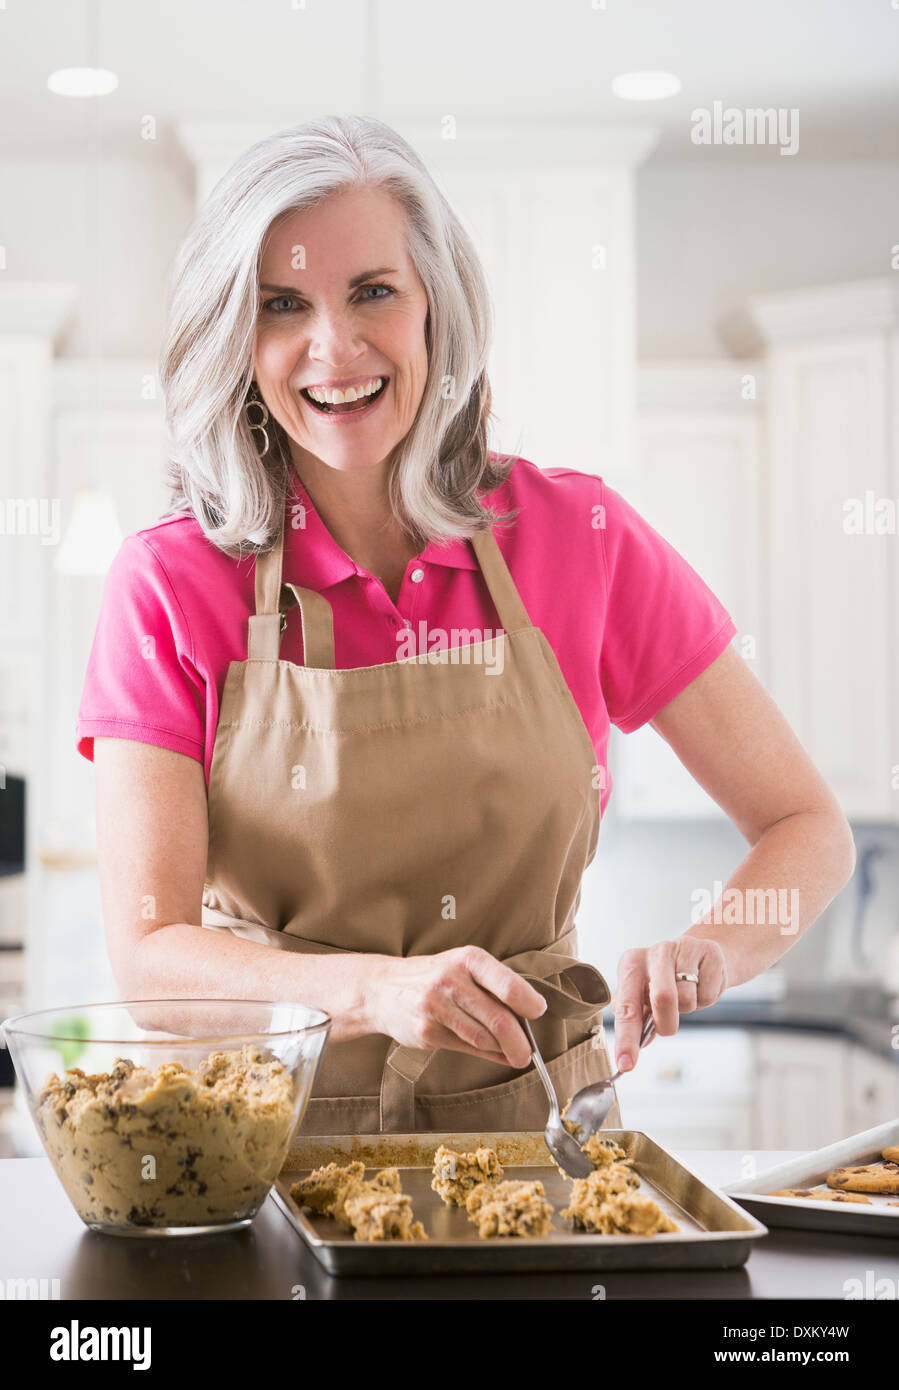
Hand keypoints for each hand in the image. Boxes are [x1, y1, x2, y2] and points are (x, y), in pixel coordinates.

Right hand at [368, 946, 547, 1068]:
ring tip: (513, 1053)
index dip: (529, 1003)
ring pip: (483, 1038)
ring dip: (503, 1050)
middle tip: (528, 1054)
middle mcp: (452, 980)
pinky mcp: (427, 1032)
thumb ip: (493, 987)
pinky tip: (495, 1054)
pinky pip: (467, 1049)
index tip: (538, 1013)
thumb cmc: (434, 976)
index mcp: (468, 959)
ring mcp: (437, 1007)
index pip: (509, 985)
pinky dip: (487, 1056)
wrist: (382, 988)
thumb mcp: (462, 967)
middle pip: (498, 1019)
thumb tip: (530, 1017)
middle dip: (520, 1042)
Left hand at [611, 938, 727, 1072]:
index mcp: (631, 964)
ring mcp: (683, 947)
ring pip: (687, 999)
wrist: (703, 956)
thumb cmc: (669, 979)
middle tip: (667, 1025)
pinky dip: (705, 1000)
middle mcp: (654, 952)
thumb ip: (635, 1018)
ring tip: (686, 995)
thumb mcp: (645, 993)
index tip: (626, 1064)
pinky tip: (701, 986)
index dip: (626, 1039)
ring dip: (688, 1009)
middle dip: (667, 1023)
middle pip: (662, 999)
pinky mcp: (709, 952)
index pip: (626, 1007)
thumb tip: (635, 1046)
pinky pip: (708, 995)